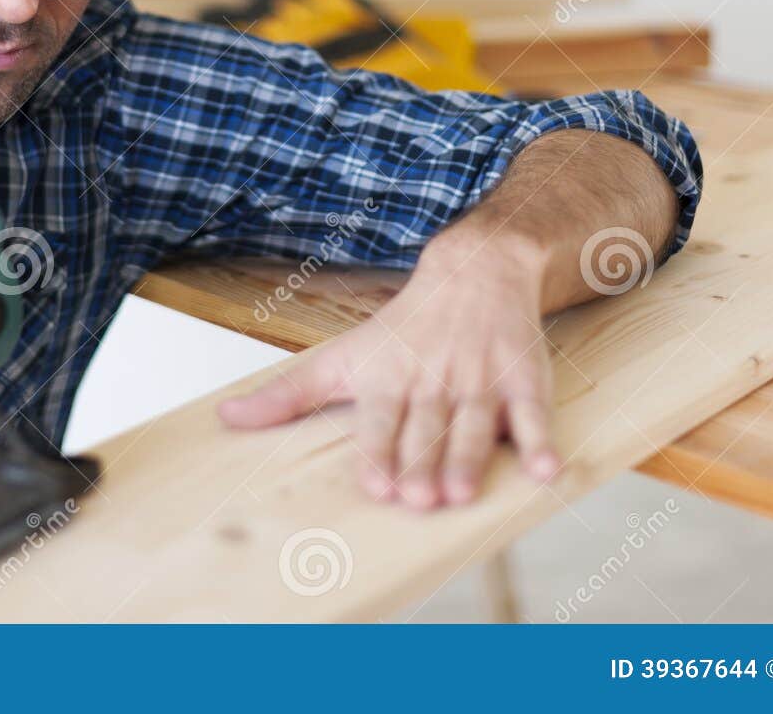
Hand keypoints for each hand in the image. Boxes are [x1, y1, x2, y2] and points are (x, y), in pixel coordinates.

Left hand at [217, 233, 560, 508]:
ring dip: (469, 459)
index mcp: (389, 376)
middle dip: (422, 464)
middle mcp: (433, 379)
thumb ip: (286, 395)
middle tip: (420, 501)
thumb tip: (225, 418)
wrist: (474, 272)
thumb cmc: (402, 328)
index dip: (379, 452)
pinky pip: (532, 412)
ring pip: (473, 425)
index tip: (377, 484)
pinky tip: (546, 471)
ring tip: (462, 494)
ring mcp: (479, 379)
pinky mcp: (522, 377)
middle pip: (426, 428)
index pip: (381, 419)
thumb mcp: (341, 357)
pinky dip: (540, 440)